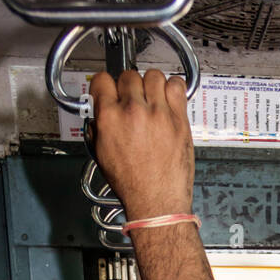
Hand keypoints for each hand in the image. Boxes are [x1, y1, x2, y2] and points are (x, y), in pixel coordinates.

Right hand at [89, 69, 193, 221]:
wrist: (157, 203)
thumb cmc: (133, 185)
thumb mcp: (102, 155)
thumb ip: (100, 127)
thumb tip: (101, 113)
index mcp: (110, 118)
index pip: (102, 80)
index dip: (106, 86)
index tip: (111, 91)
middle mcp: (133, 111)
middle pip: (129, 76)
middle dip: (129, 87)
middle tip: (134, 101)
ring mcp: (158, 113)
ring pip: (153, 76)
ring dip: (151, 85)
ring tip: (152, 99)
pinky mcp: (179, 119)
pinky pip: (177, 85)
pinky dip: (173, 88)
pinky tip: (169, 99)